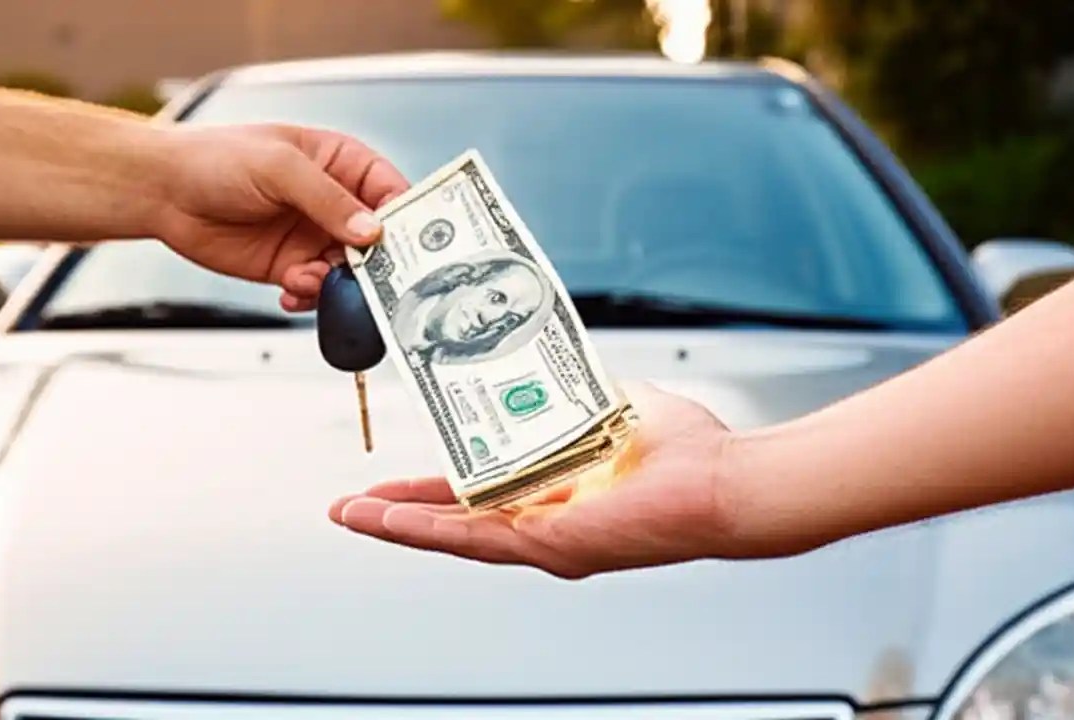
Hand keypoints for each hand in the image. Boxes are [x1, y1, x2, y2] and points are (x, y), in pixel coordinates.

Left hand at [154, 124, 408, 311]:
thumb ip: (327, 199)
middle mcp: (335, 203)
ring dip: (338, 284)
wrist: (163, 191)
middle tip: (370, 281)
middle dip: (376, 263)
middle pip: (379, 241)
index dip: (406, 219)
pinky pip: (318, 290)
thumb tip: (371, 231)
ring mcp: (315, 237)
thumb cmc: (217, 159)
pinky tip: (291, 290)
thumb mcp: (279, 167)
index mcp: (343, 164)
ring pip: (351, 272)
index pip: (393, 192)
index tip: (409, 246)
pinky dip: (311, 297)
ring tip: (307, 279)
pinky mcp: (292, 266)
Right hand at [329, 383, 743, 578]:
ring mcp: (547, 541)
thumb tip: (558, 370)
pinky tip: (388, 521)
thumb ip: (580, 396)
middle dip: (400, 513)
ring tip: (350, 513)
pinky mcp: (553, 545)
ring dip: (397, 524)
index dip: (434, 491)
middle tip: (352, 505)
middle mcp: (546, 525)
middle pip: (455, 522)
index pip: (481, 495)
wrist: (722, 480)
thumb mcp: (615, 407)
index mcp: (557, 496)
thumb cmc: (687, 452)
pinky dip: (426, 530)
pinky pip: (475, 537)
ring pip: (453, 535)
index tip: (395, 482)